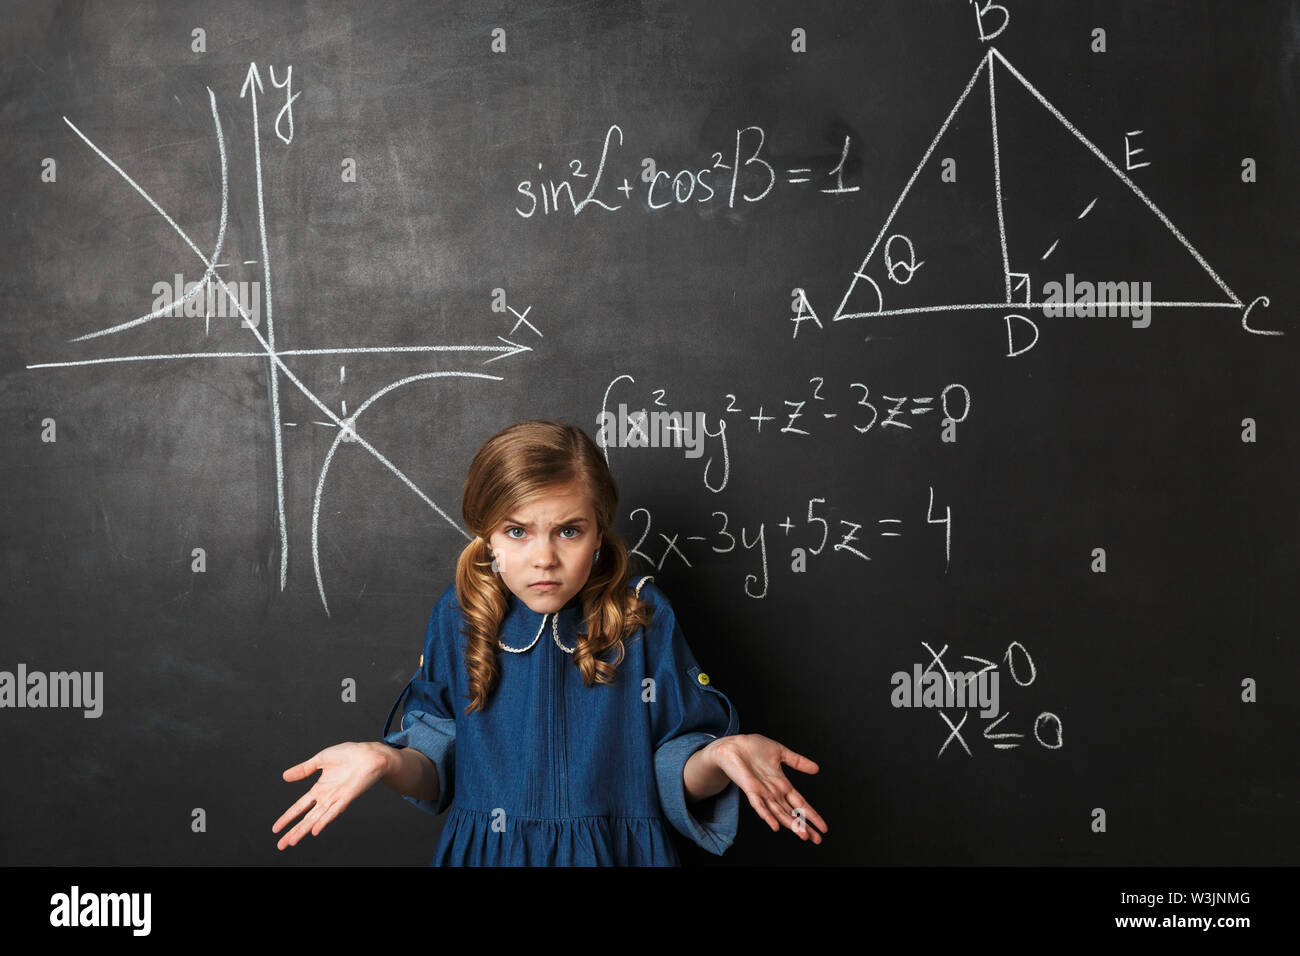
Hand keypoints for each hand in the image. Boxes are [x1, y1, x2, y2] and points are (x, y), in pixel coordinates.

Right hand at [273, 741, 389, 849]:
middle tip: (280, 846)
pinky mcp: (347, 797)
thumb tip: (284, 776)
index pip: (299, 807)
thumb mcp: (321, 760)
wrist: (370, 753)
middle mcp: (326, 798)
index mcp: (319, 789)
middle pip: (306, 818)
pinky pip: (334, 811)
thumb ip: (304, 769)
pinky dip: (324, 821)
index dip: (287, 818)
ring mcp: (337, 799)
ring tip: (292, 841)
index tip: (275, 829)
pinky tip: (315, 830)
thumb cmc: (349, 755)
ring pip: (317, 818)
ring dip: (304, 830)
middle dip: (293, 832)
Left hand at [711, 733, 827, 843]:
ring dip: (791, 824)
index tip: (823, 828)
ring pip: (779, 813)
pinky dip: (767, 816)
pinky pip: (759, 805)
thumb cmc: (753, 747)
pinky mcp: (750, 789)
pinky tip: (775, 826)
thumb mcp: (780, 752)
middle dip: (805, 826)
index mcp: (782, 784)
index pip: (800, 803)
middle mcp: (773, 792)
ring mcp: (762, 792)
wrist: (732, 743)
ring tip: (803, 835)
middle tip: (817, 840)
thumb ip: (798, 761)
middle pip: (792, 813)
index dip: (812, 815)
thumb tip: (816, 769)